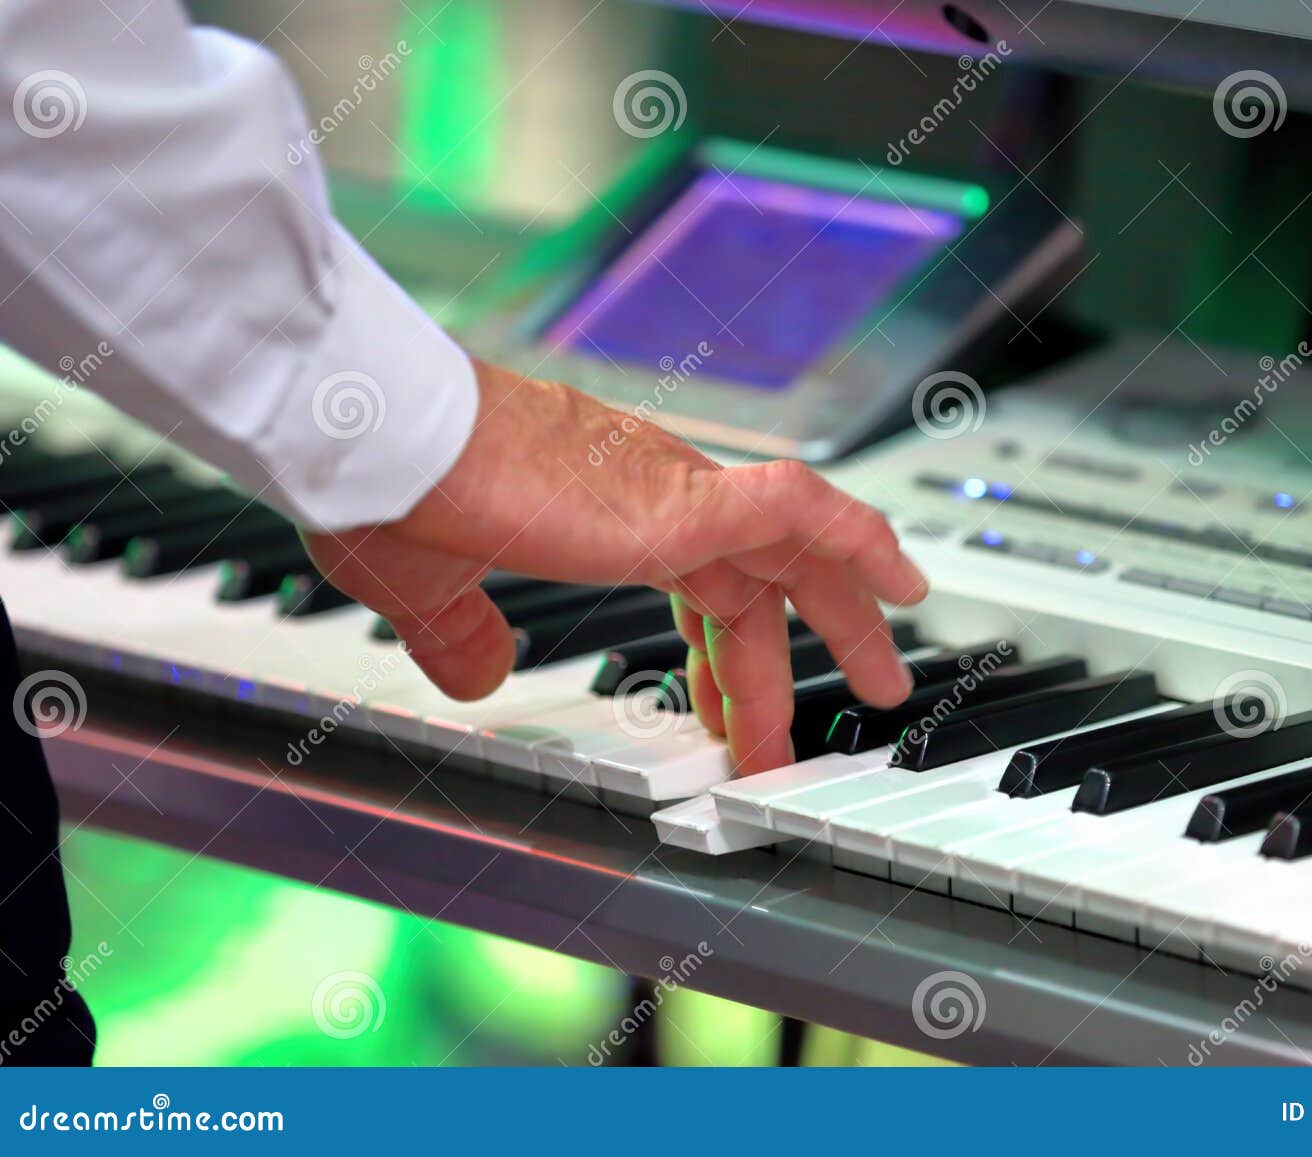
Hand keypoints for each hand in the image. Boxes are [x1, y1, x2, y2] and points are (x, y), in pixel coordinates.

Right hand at [301, 360, 927, 773]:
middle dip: (799, 651)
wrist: (381, 436)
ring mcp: (671, 491)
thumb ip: (465, 634)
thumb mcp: (433, 591)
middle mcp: (653, 494)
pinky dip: (856, 538)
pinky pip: (799, 508)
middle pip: (763, 576)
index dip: (727, 653)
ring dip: (850, 610)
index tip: (736, 711)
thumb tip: (478, 674)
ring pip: (799, 545)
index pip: (700, 587)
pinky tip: (898, 578)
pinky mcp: (675, 499)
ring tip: (888, 675)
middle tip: (831, 711)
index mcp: (608, 513)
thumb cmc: (393, 487)